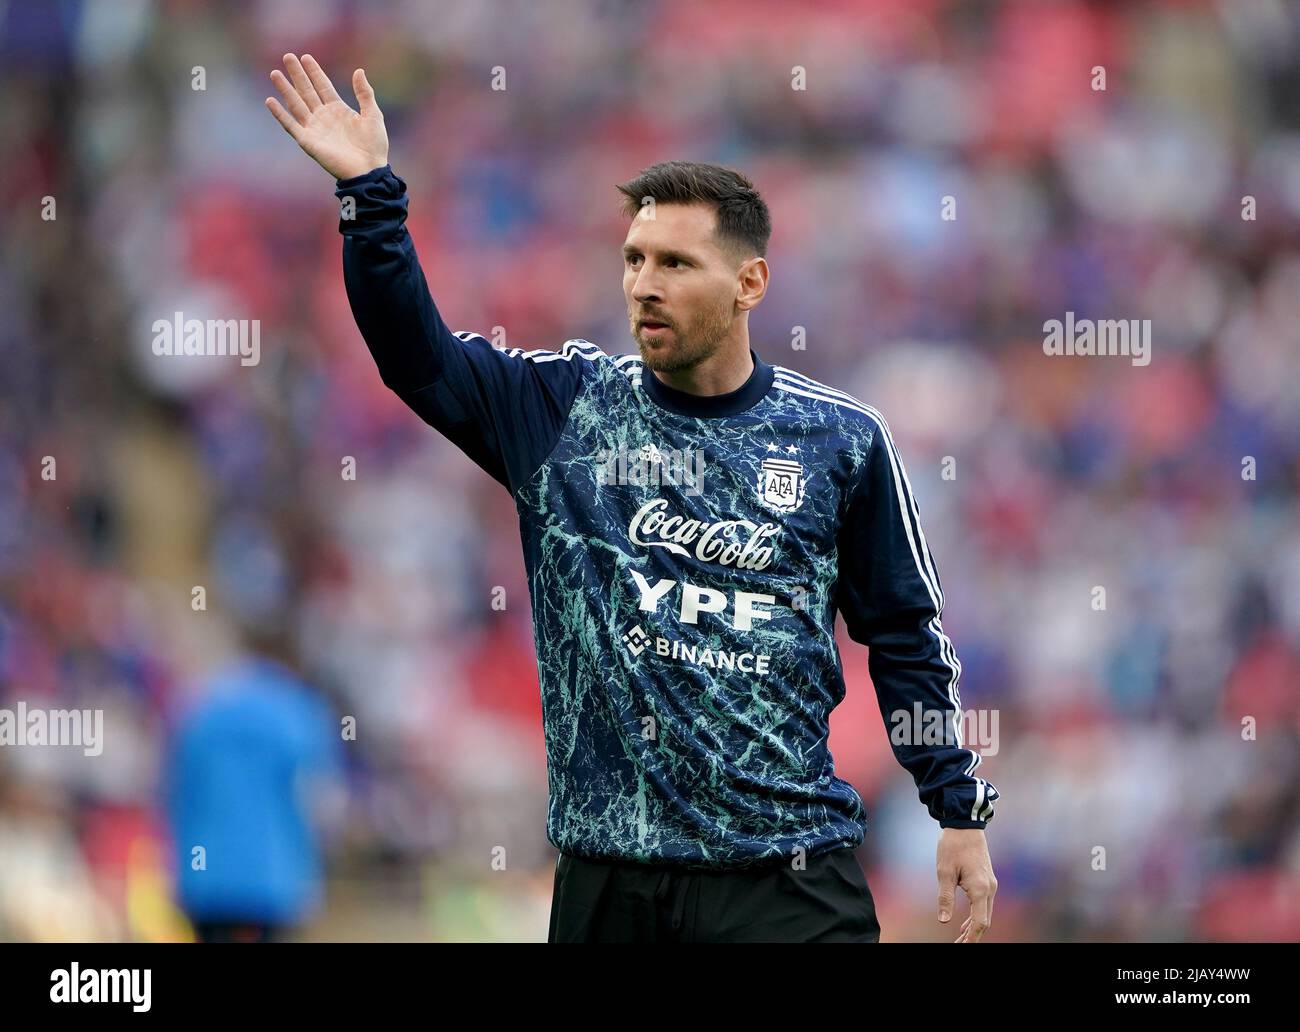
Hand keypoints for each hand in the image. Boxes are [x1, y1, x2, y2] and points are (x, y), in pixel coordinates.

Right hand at [265, 53, 388, 179]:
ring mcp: (315, 128)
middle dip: (298, 74)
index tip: (306, 57)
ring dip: (285, 89)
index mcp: (339, 110)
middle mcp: (324, 117)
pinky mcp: (308, 141)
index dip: (315, 72)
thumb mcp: (373, 115)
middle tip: (288, 56)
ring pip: (296, 104)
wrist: (368, 170)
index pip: (323, 86)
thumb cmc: (374, 146)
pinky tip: (270, 101)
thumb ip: (365, 94)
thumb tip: (359, 71)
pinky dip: (280, 114)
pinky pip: (291, 125)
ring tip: (275, 73)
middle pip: (307, 91)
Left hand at [936, 827, 996, 941]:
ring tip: (960, 939)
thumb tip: (944, 921)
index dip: (971, 938)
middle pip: (984, 921)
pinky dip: (976, 916)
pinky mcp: (987, 880)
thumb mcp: (944, 872)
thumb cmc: (953, 847)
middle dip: (972, 936)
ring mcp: (991, 884)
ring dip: (974, 927)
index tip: (962, 946)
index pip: (980, 922)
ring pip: (985, 913)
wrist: (965, 826)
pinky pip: (984, 904)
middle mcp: (990, 889)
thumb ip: (945, 898)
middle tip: (958, 945)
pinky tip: (964, 923)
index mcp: (980, 889)